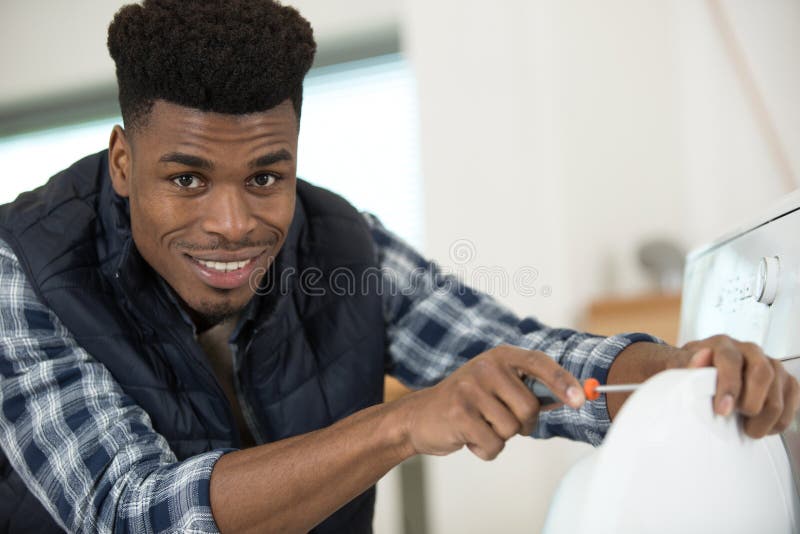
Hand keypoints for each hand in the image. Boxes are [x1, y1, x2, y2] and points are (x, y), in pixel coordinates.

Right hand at [396, 345, 584, 460]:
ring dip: (500, 437)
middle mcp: (486, 367)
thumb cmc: (467, 404)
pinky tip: (469, 437)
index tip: (579, 400)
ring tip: (479, 426)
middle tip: (498, 420)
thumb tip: (574, 398)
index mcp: (500, 356)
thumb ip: (528, 389)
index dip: (562, 382)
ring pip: (512, 429)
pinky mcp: (460, 414)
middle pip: (530, 408)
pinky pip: (494, 445)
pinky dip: (485, 450)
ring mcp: (471, 389)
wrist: (420, 417)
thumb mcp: (495, 385)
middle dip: (521, 424)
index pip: (539, 363)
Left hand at [681, 335, 799, 437]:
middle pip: (763, 374)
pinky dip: (781, 417)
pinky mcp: (784, 378)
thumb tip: (700, 359)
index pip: (730, 361)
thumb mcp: (678, 367)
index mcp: (722, 344)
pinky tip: (764, 425)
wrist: (702, 372)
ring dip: (766, 417)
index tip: (723, 411)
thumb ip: (685, 363)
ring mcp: (770, 362)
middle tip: (738, 422)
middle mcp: (749, 349)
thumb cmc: (691, 372)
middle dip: (752, 403)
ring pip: (780, 389)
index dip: (729, 387)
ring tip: (748, 429)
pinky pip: (793, 396)